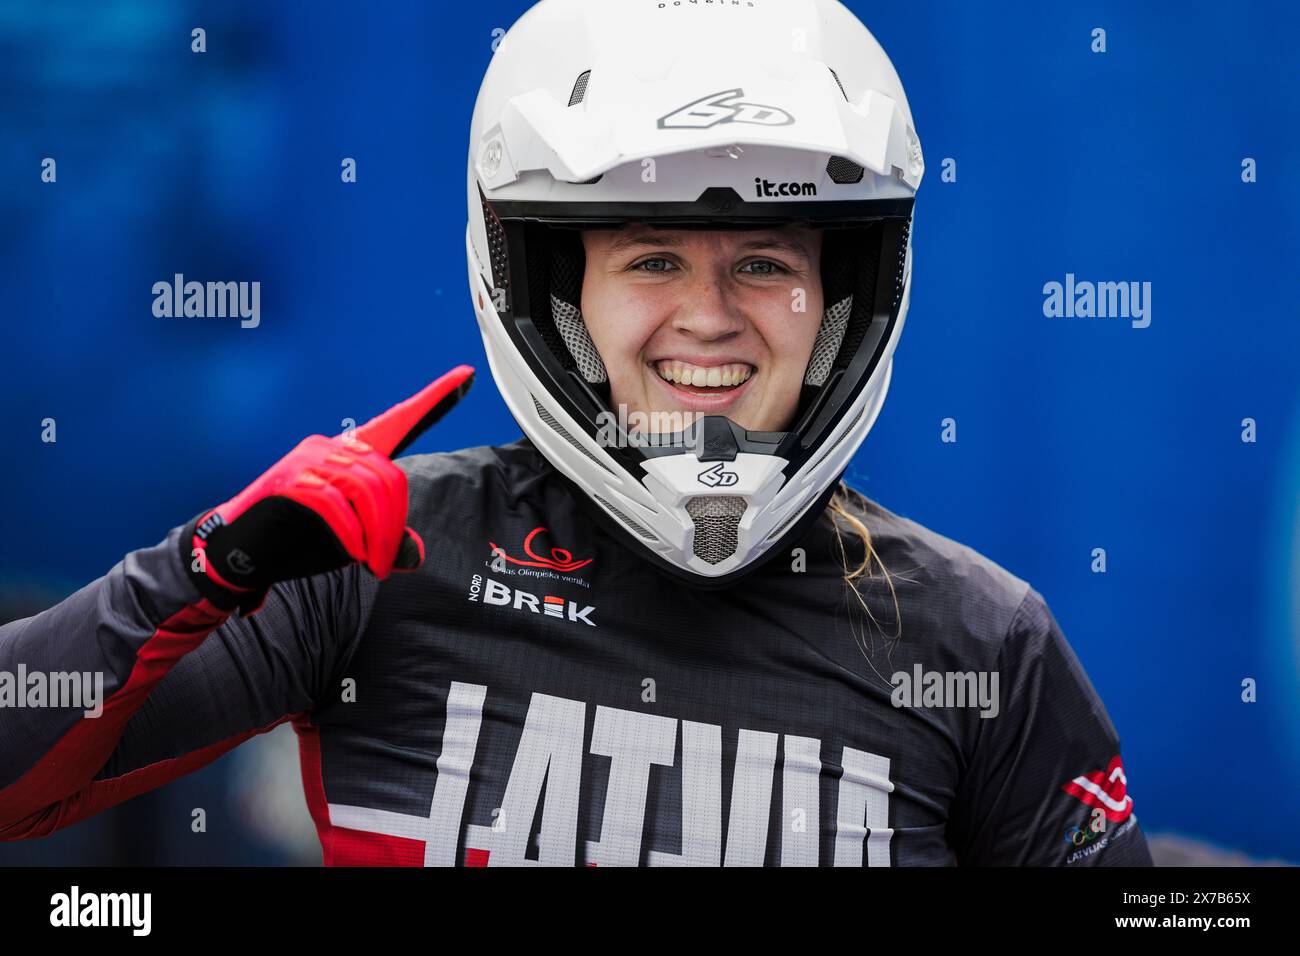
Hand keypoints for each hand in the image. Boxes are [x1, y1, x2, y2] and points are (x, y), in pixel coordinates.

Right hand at [184, 365, 474, 611]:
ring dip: (377, 536)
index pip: (400, 421)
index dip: (436, 399)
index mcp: (351, 454)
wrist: (236, 554)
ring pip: (369, 492)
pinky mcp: (292, 480)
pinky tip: (351, 553)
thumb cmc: (294, 540)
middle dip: (394, 526)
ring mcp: (310, 460)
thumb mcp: (351, 541)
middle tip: (384, 563)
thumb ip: (384, 537)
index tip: (468, 374)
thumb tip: (414, 553)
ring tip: (371, 563)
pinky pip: (339, 506)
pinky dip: (351, 536)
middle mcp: (333, 447)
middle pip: (390, 478)